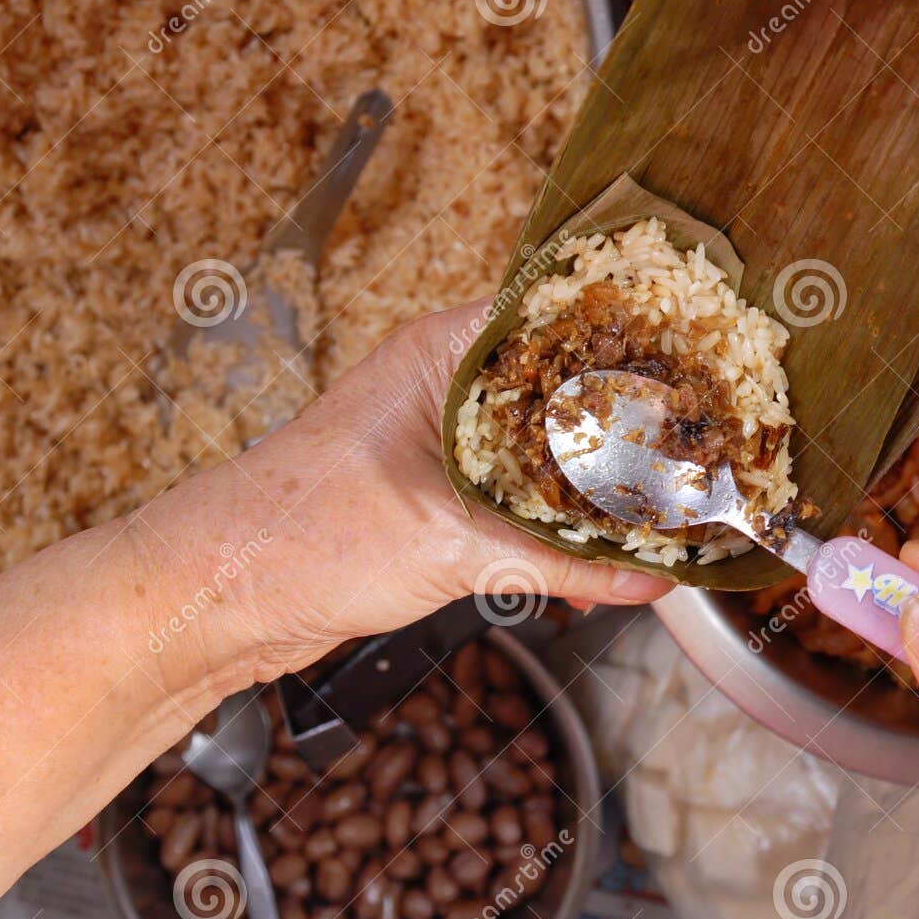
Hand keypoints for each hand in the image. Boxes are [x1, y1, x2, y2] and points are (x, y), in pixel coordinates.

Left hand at [136, 299, 671, 693]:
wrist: (215, 597)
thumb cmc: (300, 539)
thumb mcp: (451, 548)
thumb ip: (561, 562)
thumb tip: (647, 580)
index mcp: (444, 353)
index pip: (563, 320)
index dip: (635, 344)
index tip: (701, 372)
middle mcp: (444, 382)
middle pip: (562, 387)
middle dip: (628, 427)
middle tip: (703, 454)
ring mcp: (437, 434)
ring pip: (540, 445)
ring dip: (593, 483)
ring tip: (665, 508)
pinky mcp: (431, 488)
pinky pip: (514, 491)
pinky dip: (554, 520)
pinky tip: (600, 557)